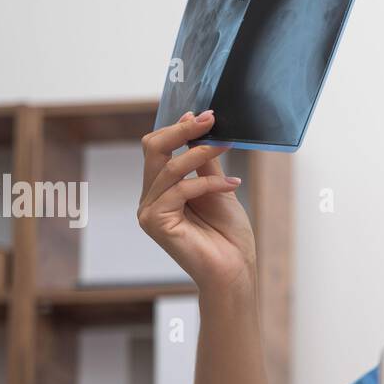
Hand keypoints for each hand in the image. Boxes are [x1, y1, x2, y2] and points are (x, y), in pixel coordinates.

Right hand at [137, 110, 256, 291]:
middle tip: (211, 119)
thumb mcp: (218, 188)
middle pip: (154, 150)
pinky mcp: (155, 222)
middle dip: (182, 130)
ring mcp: (149, 211)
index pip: (158, 149)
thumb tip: (200, 129)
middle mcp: (150, 200)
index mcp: (162, 191)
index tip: (203, 113)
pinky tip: (233, 184)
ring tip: (229, 146)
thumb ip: (205, 162)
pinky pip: (180, 190)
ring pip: (169, 167)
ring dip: (201, 152)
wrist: (234, 270)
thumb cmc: (229, 236)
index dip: (177, 127)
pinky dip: (208, 183)